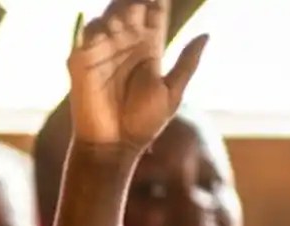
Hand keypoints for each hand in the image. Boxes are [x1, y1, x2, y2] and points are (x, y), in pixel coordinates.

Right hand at [67, 0, 206, 150]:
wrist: (113, 147)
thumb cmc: (143, 125)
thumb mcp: (171, 93)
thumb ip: (187, 63)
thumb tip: (206, 34)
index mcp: (149, 48)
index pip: (156, 11)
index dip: (159, 0)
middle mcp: (126, 44)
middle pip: (132, 5)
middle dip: (137, 0)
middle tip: (143, 5)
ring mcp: (104, 50)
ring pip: (110, 13)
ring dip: (119, 11)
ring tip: (126, 21)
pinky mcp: (83, 60)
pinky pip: (87, 31)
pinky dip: (96, 26)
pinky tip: (106, 33)